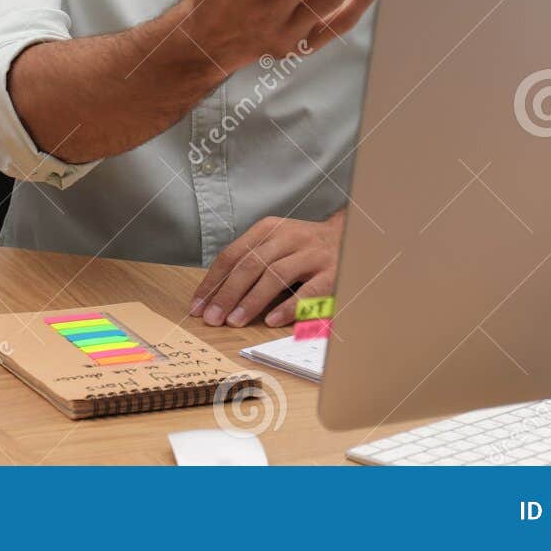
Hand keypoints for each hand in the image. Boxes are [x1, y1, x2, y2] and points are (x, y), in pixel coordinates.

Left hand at [190, 209, 344, 327]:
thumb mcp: (276, 243)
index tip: (197, 306)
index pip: (233, 255)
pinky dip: (289, 306)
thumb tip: (215, 295)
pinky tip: (272, 321)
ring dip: (252, 300)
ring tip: (235, 320)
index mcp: (269, 229)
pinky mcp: (333, 272)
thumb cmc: (304, 247)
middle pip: (251, 265)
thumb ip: (251, 262)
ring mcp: (312, 254)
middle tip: (212, 318)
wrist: (353, 235)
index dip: (213, 282)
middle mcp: (289, 237)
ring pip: (276, 275)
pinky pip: (309, 291)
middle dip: (227, 293)